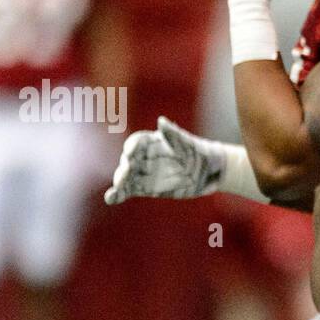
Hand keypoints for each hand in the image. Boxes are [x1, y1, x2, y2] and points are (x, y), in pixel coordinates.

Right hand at [104, 116, 225, 203]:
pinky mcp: (145, 188)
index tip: (131, 152)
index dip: (132, 146)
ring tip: (117, 188)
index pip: (137, 143)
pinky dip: (118, 194)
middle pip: (129, 160)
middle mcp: (144, 156)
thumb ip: (174, 135)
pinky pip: (128, 190)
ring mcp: (143, 173)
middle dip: (126, 166)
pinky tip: (110, 198)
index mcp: (152, 142)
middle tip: (127, 171)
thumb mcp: (189, 144)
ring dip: (119, 181)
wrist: (209, 172)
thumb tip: (161, 121)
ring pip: (126, 176)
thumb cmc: (199, 152)